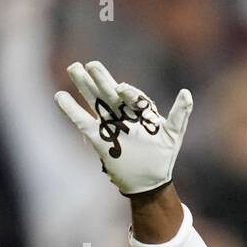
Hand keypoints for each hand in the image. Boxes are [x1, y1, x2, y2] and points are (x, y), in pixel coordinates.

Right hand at [55, 61, 191, 194]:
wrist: (149, 182)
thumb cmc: (163, 156)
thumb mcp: (174, 134)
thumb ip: (180, 114)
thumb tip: (186, 92)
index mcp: (141, 112)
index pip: (133, 97)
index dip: (128, 92)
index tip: (121, 89)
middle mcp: (124, 115)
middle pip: (110, 93)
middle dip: (101, 78)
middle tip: (91, 65)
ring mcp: (110, 125)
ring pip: (95, 102)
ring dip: (84, 86)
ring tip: (74, 68)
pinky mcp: (98, 138)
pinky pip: (82, 122)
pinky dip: (71, 110)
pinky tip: (60, 96)